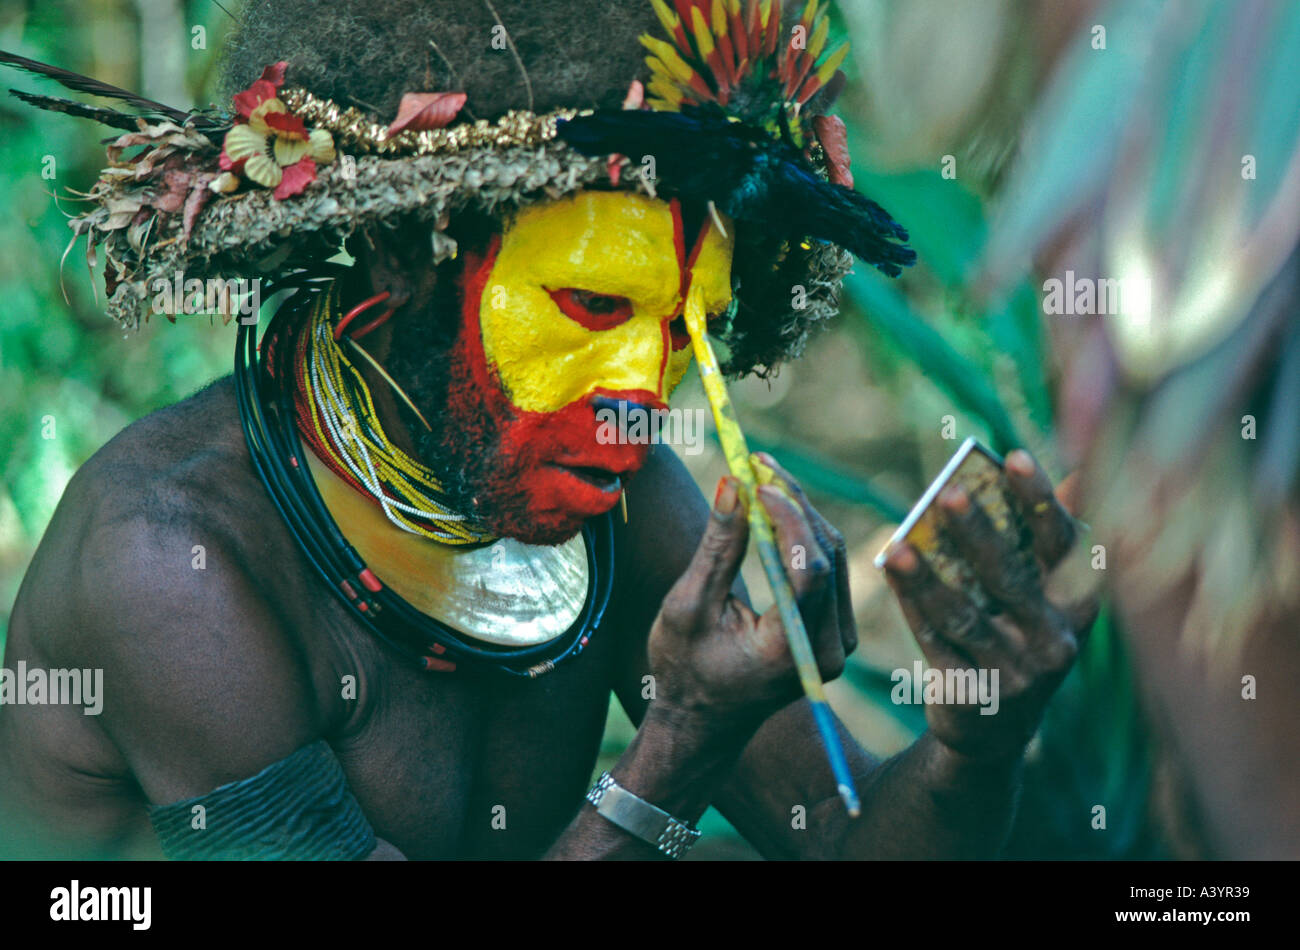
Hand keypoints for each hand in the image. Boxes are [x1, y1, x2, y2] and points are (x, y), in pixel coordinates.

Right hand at [647, 454, 857, 735]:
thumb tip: (733, 483)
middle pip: (826, 555)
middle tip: (757, 463)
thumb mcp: (687, 608)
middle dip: (793, 502)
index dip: (788, 515)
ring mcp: (838, 645)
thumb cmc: (684, 668)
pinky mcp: (836, 634)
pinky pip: (830, 570)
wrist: (703, 722)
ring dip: (799, 512)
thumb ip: (717, 548)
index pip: (808, 568)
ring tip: (760, 477)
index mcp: (787, 651)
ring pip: (833, 556)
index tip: (755, 477)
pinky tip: (773, 509)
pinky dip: (802, 535)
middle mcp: (826, 651)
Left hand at [883, 450, 1098, 763]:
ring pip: (965, 614)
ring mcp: (1016, 672)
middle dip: (977, 532)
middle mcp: (1055, 640)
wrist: (995, 729)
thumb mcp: (1046, 598)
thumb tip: (1074, 477)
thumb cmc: (1017, 636)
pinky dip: (912, 606)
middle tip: (946, 492)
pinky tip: (891, 572)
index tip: (1013, 456)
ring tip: (898, 544)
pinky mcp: (975, 695)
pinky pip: (936, 642)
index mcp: (1078, 605)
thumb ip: (1051, 541)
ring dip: (928, 577)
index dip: (1039, 500)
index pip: (1063, 544)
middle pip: (1011, 577)